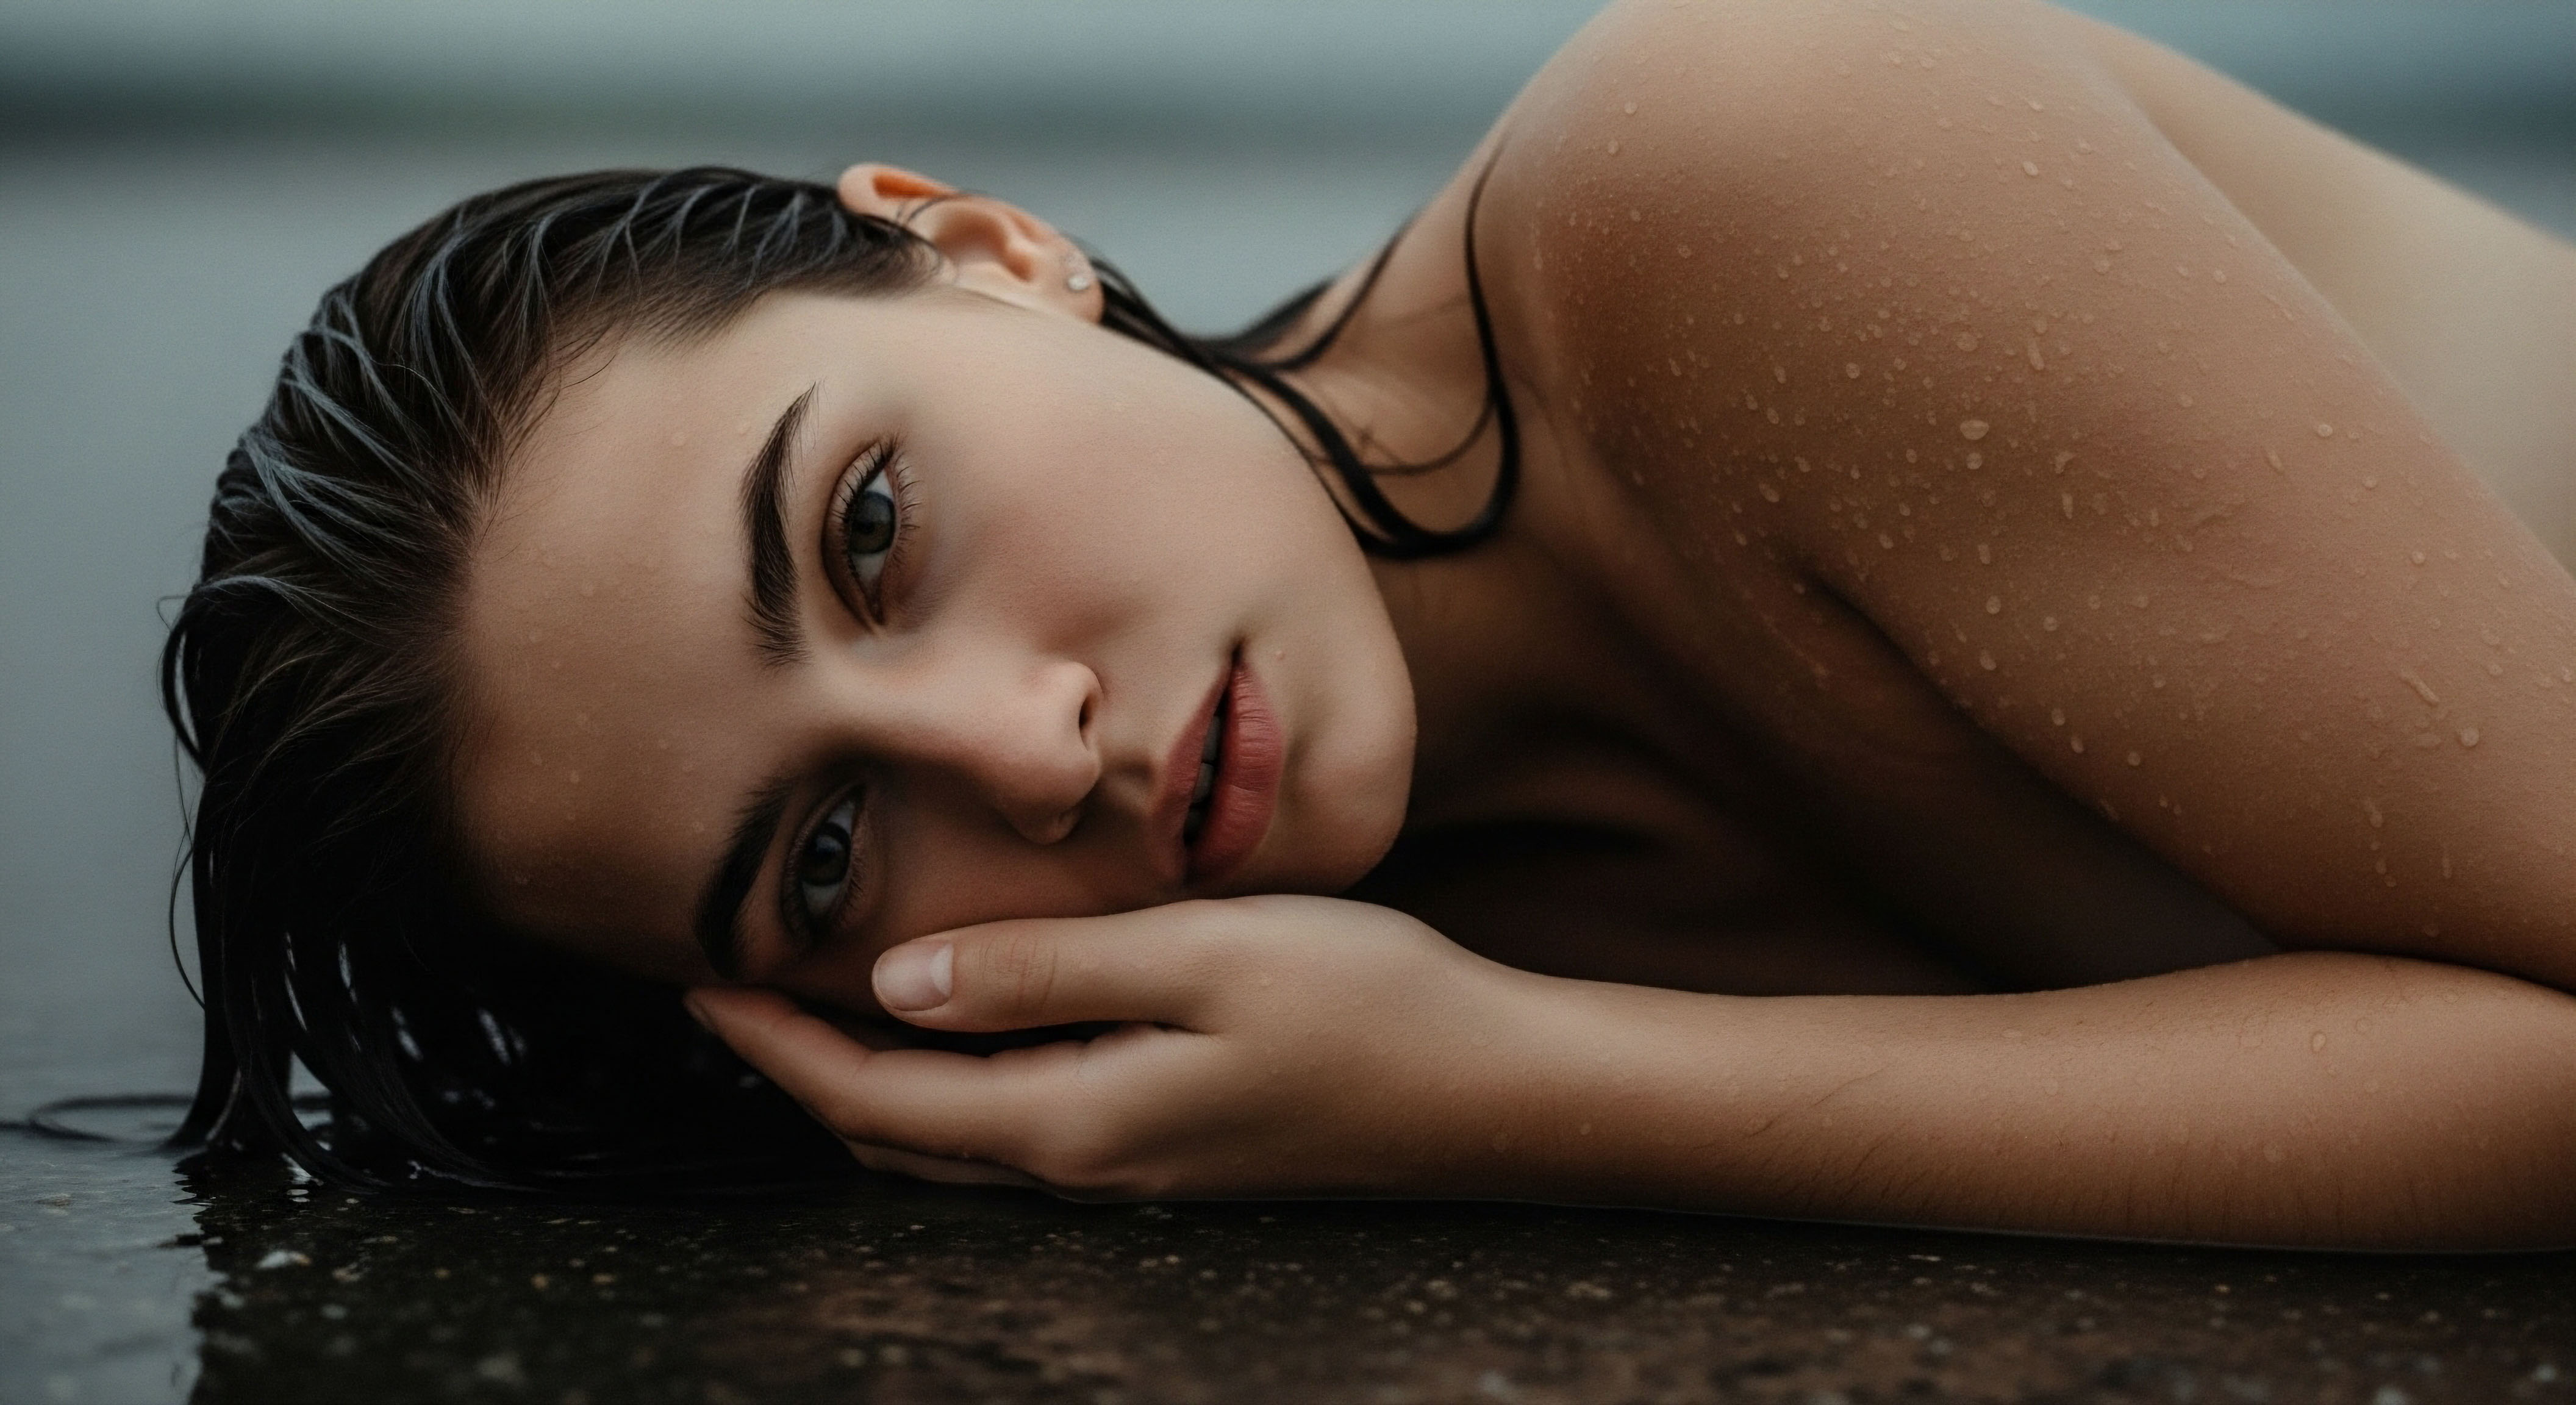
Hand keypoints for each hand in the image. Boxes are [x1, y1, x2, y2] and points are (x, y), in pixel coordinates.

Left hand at [686, 896, 1546, 1198]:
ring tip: (816, 998)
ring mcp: (1130, 1168)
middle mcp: (1086, 1166)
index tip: (698, 980)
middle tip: (730, 985)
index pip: (873, 1100)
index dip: (774, 1046)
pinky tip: (956, 1015)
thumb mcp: (1199, 958)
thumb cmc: (1363, 1006)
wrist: (1494, 1090)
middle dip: (799, 1068)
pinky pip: (1015, 1126)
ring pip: (951, 1140)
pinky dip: (950, 1080)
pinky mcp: (1168, 1149)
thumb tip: (901, 981)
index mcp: (1075, 1122)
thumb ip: (1046, 971)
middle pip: (894, 1136)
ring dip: (869, 1080)